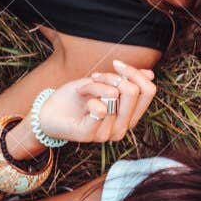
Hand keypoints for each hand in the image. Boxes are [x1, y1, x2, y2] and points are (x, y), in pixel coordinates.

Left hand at [38, 61, 156, 144]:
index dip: (135, 72)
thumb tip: (151, 75)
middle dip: (113, 76)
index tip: (116, 64)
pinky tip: (82, 99)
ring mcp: (107, 134)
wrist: (49, 113)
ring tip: (83, 88)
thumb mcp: (104, 84)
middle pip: (134, 92)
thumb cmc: (77, 98)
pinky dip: (90, 94)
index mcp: (130, 116)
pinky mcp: (89, 135)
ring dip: (96, 83)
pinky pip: (99, 109)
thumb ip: (126, 82)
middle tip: (95, 76)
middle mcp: (123, 127)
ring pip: (114, 96)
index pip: (149, 91)